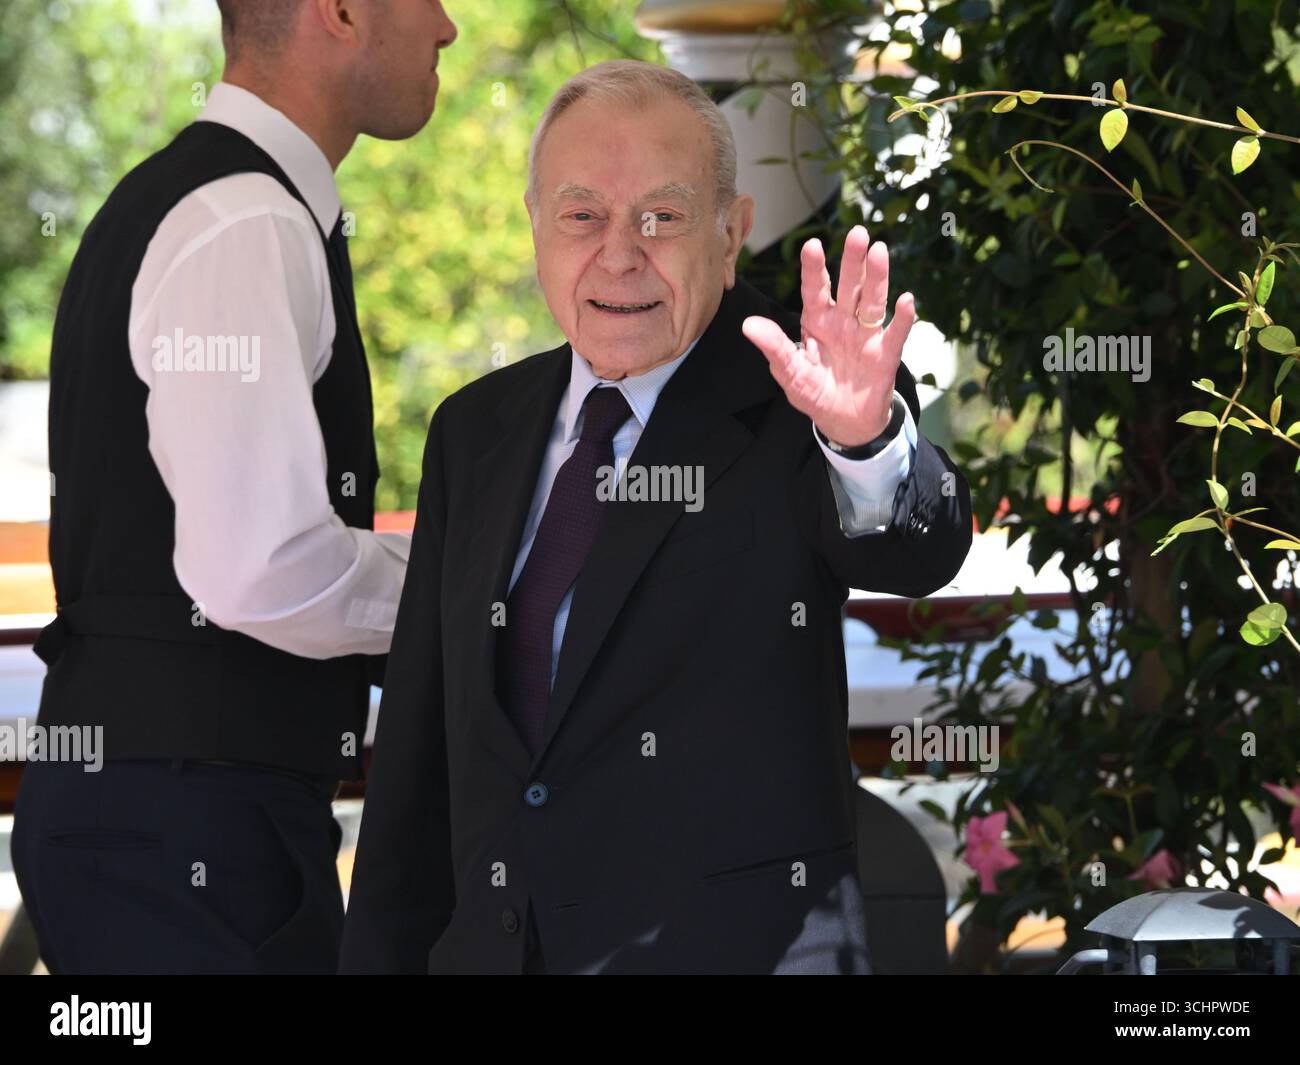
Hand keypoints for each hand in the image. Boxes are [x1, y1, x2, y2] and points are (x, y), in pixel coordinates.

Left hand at [741, 225, 915, 446]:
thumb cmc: (815, 392)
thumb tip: (747, 325)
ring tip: (879, 252)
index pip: (814, 290)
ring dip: (877, 278)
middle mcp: (843, 322)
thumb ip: (774, 347)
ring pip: (872, 301)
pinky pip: (895, 334)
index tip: (811, 245)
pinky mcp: (885, 355)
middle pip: (849, 287)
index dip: (813, 269)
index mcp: (817, 323)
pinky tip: (906, 300)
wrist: (844, 422)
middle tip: (857, 233)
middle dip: (852, 261)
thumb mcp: (790, 372)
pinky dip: (902, 319)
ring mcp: (866, 336)